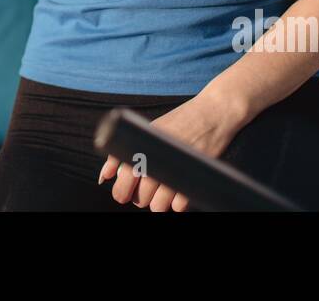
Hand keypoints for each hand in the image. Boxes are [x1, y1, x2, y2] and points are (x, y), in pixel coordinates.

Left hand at [98, 91, 246, 211]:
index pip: (124, 181)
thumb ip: (123, 152)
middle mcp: (158, 159)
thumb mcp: (149, 131)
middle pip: (140, 197)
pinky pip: (179, 205)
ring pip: (158, 205)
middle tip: (148, 189)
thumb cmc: (179, 122)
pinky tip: (178, 194)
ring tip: (163, 192)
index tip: (125, 194)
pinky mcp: (195, 176)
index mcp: (143, 146)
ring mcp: (176, 169)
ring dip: (159, 203)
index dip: (122, 192)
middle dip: (141, 198)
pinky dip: (177, 204)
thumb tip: (104, 176)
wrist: (213, 112)